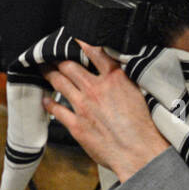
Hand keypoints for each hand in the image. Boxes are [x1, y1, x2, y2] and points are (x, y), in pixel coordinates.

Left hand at [41, 40, 170, 179]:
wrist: (138, 152)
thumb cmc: (145, 128)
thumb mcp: (140, 95)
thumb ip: (126, 81)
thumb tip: (118, 75)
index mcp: (115, 79)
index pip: (95, 51)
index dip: (81, 41)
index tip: (73, 37)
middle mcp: (95, 89)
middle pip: (69, 65)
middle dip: (57, 57)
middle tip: (50, 53)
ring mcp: (83, 106)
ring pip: (60, 83)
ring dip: (49, 73)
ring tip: (43, 68)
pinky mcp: (76, 125)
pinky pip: (57, 110)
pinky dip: (49, 103)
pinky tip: (45, 99)